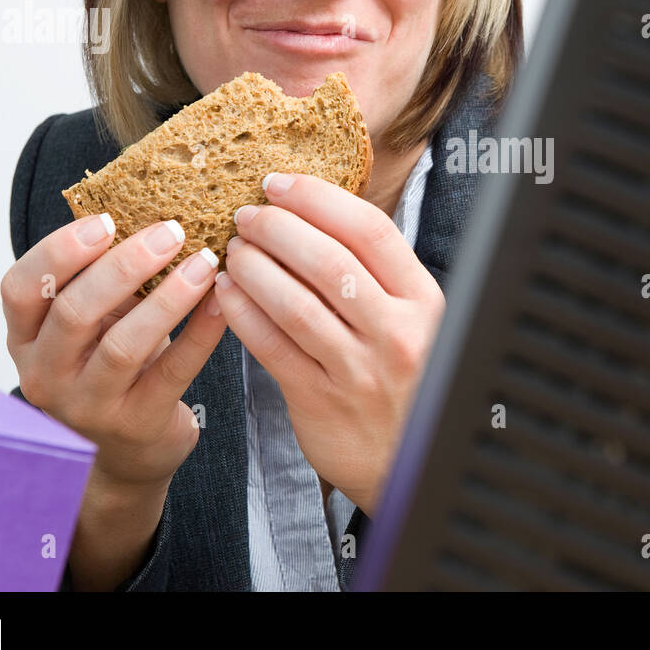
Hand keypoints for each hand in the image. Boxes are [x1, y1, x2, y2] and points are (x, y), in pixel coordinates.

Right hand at [1, 214, 226, 490]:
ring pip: (124, 345)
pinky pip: (172, 371)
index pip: (20, 288)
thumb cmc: (112, 368)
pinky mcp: (136, 424)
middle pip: (74, 312)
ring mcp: (88, 406)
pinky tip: (223, 301)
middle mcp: (46, 374)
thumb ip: (100, 279)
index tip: (106, 220)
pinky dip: (201, 332)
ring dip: (169, 297)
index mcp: (25, 338)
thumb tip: (147, 207)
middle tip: (170, 231)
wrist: (129, 452)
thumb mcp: (91, 325)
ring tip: (205, 261)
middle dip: (124, 266)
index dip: (60, 251)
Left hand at [213, 172, 445, 515]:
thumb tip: (319, 213)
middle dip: (278, 228)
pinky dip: (243, 314)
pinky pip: (273, 347)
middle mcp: (396, 333)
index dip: (319, 199)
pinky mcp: (321, 401)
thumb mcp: (419, 324)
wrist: (410, 465)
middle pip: (329, 261)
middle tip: (246, 214)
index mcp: (425, 302)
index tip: (280, 184)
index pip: (370, 231)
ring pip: (296, 303)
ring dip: (255, 267)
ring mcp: (359, 370)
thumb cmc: (407, 383)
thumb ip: (382, 278)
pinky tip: (224, 294)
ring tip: (233, 250)